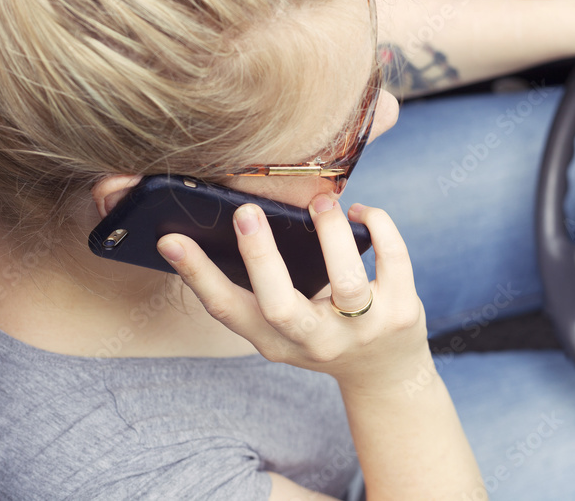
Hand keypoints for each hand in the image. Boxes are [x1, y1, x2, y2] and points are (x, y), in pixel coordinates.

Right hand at [156, 196, 429, 391]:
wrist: (386, 373)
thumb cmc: (322, 331)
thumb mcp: (285, 328)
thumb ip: (259, 289)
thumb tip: (224, 223)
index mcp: (276, 340)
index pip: (228, 312)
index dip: (197, 276)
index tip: (171, 239)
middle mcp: (316, 341)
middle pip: (281, 306)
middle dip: (261, 258)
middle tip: (246, 212)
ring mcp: (362, 330)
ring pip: (345, 282)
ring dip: (331, 235)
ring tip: (320, 201)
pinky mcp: (403, 312)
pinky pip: (393, 261)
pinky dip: (378, 227)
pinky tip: (360, 212)